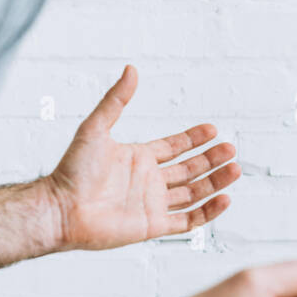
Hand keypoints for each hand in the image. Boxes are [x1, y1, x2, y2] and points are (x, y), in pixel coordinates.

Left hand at [44, 65, 239, 251]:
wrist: (61, 209)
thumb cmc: (72, 170)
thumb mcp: (96, 127)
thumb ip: (116, 100)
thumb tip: (131, 69)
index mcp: (138, 158)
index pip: (174, 147)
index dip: (194, 139)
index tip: (213, 130)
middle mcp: (148, 181)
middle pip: (190, 169)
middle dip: (211, 159)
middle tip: (231, 149)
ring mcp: (152, 205)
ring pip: (194, 193)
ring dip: (215, 182)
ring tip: (235, 170)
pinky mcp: (153, 227)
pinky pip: (188, 220)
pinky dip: (208, 212)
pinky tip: (225, 200)